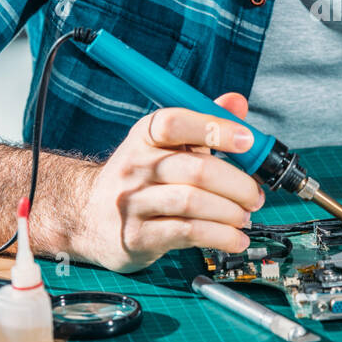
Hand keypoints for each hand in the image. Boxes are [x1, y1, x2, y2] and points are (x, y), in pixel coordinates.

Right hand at [73, 92, 263, 271]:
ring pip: (193, 203)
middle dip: (237, 184)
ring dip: (231, 212)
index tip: (247, 140)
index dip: (214, 128)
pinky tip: (236, 238)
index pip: (174, 123)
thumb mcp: (164, 146)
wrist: (86, 216)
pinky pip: (187, 233)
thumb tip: (237, 102)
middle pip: (195, 170)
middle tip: (255, 195)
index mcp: (144, 136)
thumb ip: (202, 125)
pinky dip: (221, 236)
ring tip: (245, 216)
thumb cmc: (139, 178)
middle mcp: (134, 166)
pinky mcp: (136, 236)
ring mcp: (132, 203)